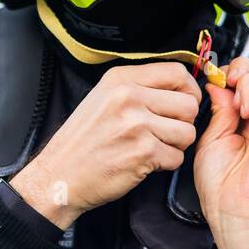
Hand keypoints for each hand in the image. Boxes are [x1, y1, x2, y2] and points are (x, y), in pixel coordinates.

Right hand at [9, 62, 201, 229]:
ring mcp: (137, 125)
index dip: (189, 89)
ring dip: (176, 145)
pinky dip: (165, 164)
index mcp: (120, 80)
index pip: (177, 72)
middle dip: (184, 122)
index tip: (185, 101)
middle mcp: (129, 97)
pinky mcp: (143, 152)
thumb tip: (179, 86)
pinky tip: (144, 162)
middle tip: (166, 131)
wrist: (60, 175)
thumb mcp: (102, 98)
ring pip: (188, 132)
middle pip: (189, 104)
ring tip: (153, 147)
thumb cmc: (81, 142)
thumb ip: (137, 87)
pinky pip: (177, 157)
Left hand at [194, 57, 248, 248]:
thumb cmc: (221, 185)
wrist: (233, 212)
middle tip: (224, 87)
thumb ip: (220, 109)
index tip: (213, 86)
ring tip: (234, 104)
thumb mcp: (213, 137)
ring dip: (248, 79)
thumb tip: (217, 83)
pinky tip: (241, 110)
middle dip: (241, 70)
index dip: (232, 74)